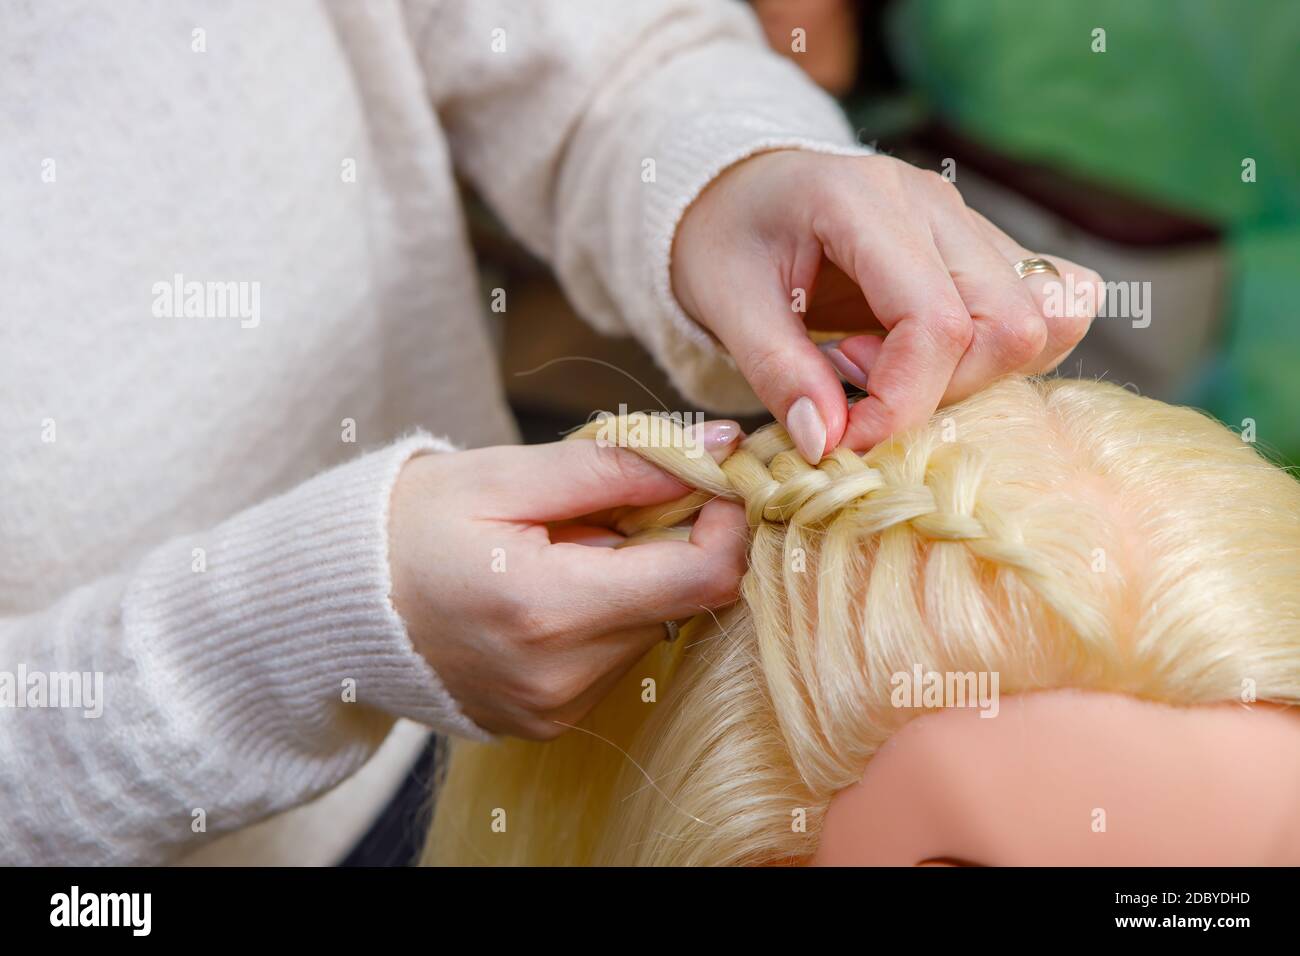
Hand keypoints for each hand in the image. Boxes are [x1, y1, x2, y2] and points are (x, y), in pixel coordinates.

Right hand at [388, 423, 745, 738]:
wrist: (340, 602)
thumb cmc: (416, 523)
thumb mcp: (508, 476)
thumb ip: (619, 464)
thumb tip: (721, 448)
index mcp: (547, 609)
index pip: (701, 577)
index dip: (725, 521)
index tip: (707, 478)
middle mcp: (559, 677)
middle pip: (684, 602)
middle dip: (673, 541)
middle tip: (615, 502)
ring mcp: (555, 709)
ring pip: (655, 628)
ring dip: (636, 578)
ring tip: (565, 547)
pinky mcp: (551, 721)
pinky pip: (619, 657)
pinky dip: (608, 612)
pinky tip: (553, 587)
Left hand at [671, 150, 1100, 460]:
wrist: (738, 190)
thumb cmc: (727, 240)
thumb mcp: (724, 306)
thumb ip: (778, 374)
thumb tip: (827, 443)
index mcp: (861, 201)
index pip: (936, 322)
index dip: (901, 402)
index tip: (843, 437)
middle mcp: (933, 202)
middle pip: (1010, 323)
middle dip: (944, 393)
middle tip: (858, 390)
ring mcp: (967, 222)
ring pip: (1045, 317)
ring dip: (977, 376)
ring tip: (886, 368)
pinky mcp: (983, 248)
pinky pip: (1048, 305)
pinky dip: (1001, 355)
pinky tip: (923, 358)